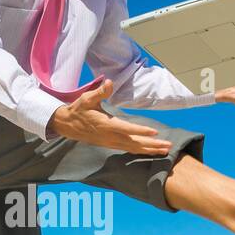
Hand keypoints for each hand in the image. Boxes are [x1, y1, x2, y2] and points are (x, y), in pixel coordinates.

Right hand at [47, 80, 172, 155]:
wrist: (67, 125)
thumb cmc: (79, 109)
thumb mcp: (87, 98)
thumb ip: (100, 92)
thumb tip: (109, 83)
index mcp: (106, 125)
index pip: (126, 129)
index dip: (141, 131)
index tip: (155, 132)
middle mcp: (110, 137)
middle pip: (134, 143)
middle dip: (152, 145)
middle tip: (168, 145)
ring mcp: (111, 142)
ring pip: (133, 148)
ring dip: (150, 150)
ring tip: (165, 150)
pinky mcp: (111, 145)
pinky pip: (129, 150)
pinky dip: (141, 151)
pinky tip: (151, 151)